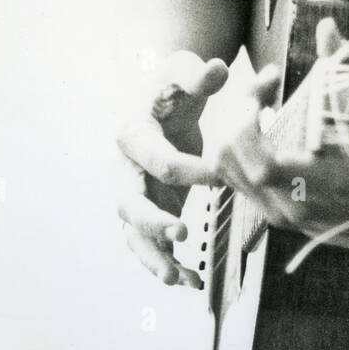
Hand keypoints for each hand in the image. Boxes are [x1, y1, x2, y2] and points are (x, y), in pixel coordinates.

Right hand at [116, 50, 228, 285]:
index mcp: (132, 134)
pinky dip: (166, 263)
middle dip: (154, 221)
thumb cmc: (174, 84)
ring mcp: (134, 193)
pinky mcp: (148, 209)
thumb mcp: (183, 70)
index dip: (189, 170)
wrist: (162, 99)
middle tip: (183, 231)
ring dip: (154, 257)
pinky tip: (189, 281)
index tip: (223, 174)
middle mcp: (126, 168)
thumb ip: (199, 74)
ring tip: (179, 278)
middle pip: (130, 203)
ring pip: (134, 234)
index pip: (157, 159)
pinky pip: (149, 244)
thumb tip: (216, 69)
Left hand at [206, 20, 348, 248]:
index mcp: (320, 186)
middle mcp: (292, 204)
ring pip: (225, 170)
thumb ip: (341, 71)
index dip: (249, 127)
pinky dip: (238, 148)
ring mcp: (278, 213)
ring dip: (233, 129)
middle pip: (230, 162)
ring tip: (259, 102)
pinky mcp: (272, 213)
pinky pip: (234, 179)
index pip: (261, 165)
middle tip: (260, 88)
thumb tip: (327, 28)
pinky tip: (261, 125)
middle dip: (234, 115)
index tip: (262, 94)